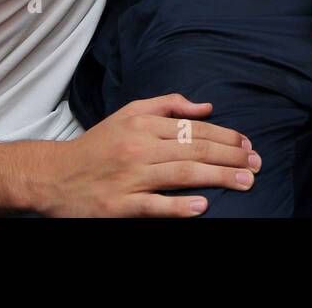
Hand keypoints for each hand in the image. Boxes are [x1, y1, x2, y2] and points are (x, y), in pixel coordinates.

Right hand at [36, 94, 261, 217]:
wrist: (54, 176)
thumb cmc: (97, 145)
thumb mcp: (128, 114)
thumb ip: (167, 105)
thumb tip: (206, 106)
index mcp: (143, 125)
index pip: (194, 128)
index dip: (225, 136)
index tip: (248, 144)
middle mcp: (139, 148)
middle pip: (194, 149)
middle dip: (230, 156)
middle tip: (257, 164)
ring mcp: (129, 177)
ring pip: (181, 174)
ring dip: (217, 177)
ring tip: (245, 181)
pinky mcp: (119, 206)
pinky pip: (153, 206)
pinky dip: (178, 206)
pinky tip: (202, 206)